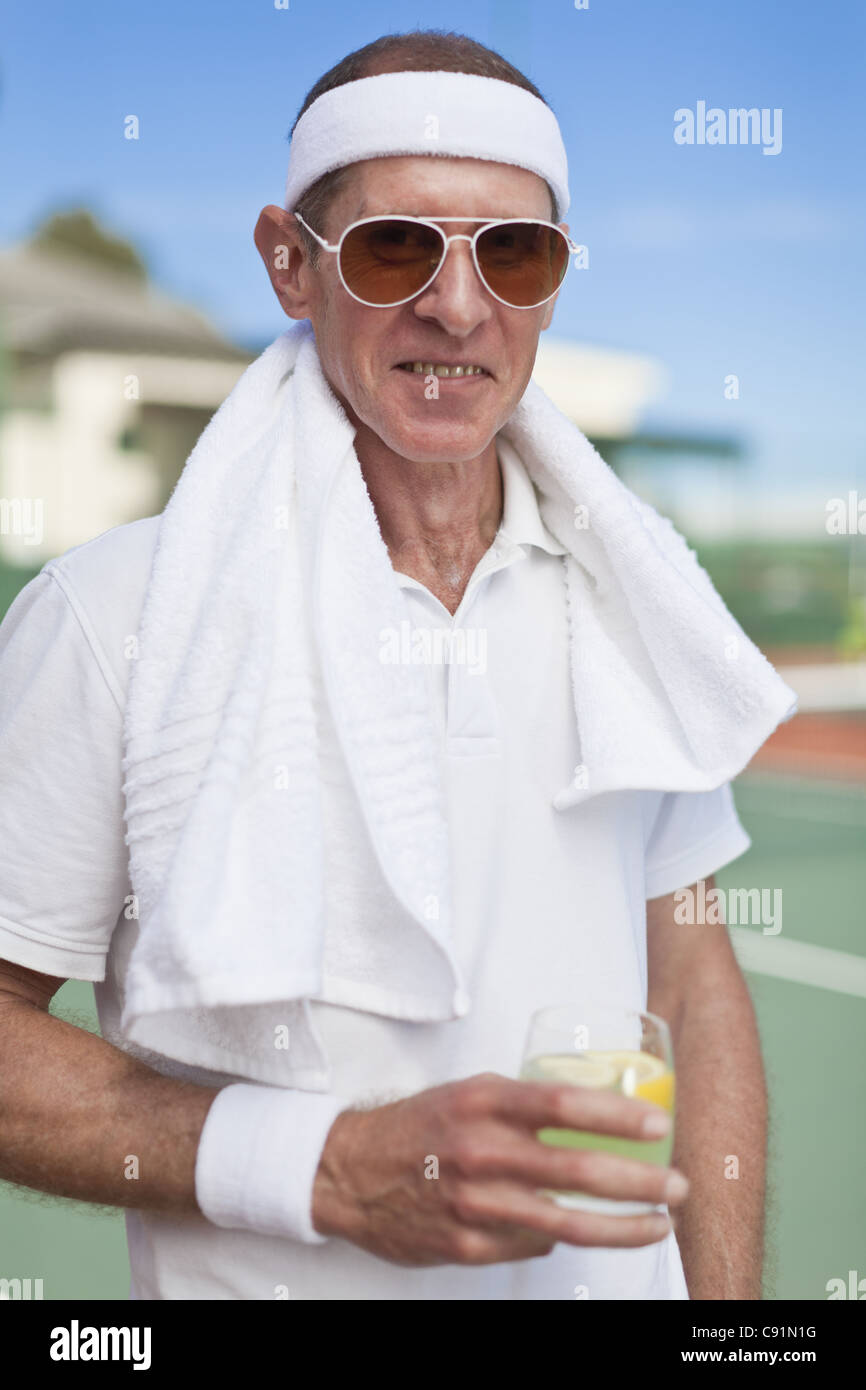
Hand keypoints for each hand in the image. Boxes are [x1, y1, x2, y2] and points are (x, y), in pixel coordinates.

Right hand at [311, 1071, 686, 1266]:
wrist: (349, 1171)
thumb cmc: (418, 1126)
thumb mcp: (468, 1093)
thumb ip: (523, 1104)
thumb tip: (588, 1119)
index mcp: (483, 1102)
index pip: (562, 1105)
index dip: (616, 1116)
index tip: (657, 1125)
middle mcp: (481, 1151)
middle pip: (576, 1170)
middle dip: (639, 1182)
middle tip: (676, 1184)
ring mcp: (475, 1204)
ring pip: (566, 1223)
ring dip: (622, 1227)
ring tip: (658, 1224)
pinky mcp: (468, 1245)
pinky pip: (532, 1245)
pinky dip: (559, 1238)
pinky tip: (577, 1229)